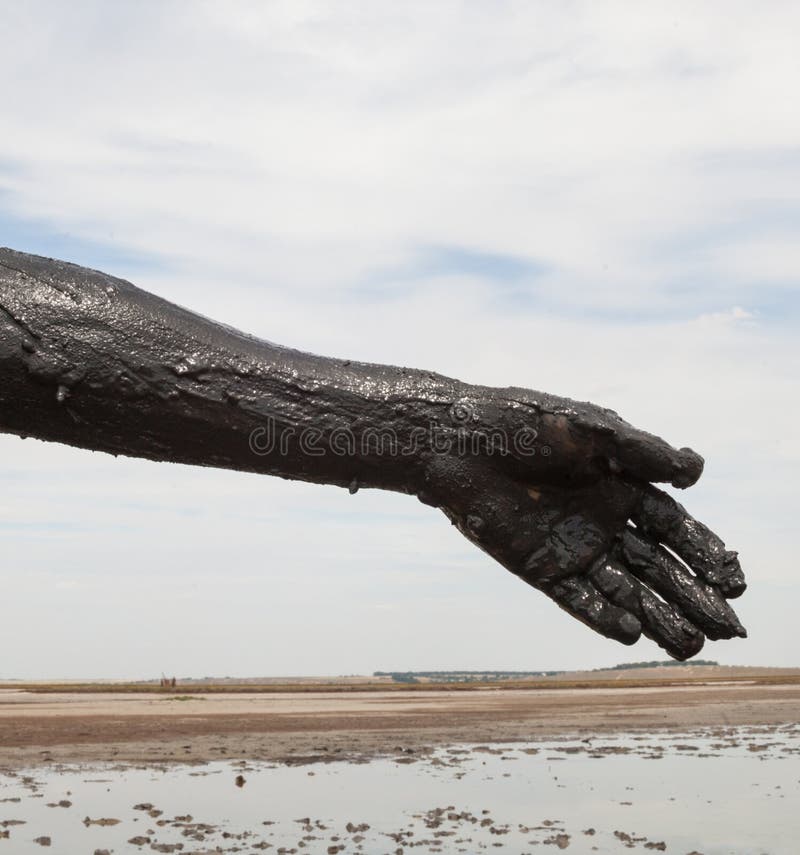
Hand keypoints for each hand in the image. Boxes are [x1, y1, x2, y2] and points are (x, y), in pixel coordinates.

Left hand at [417, 397, 745, 659]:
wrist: (455, 441)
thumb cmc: (521, 422)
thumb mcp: (588, 430)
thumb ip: (641, 452)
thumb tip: (698, 471)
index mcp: (619, 485)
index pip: (673, 528)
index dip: (706, 554)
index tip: (735, 583)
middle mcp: (601, 520)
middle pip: (657, 566)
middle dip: (694, 596)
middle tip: (728, 629)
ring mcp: (570, 546)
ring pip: (624, 589)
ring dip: (658, 617)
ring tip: (692, 646)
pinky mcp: (538, 566)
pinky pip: (577, 599)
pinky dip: (603, 616)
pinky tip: (633, 633)